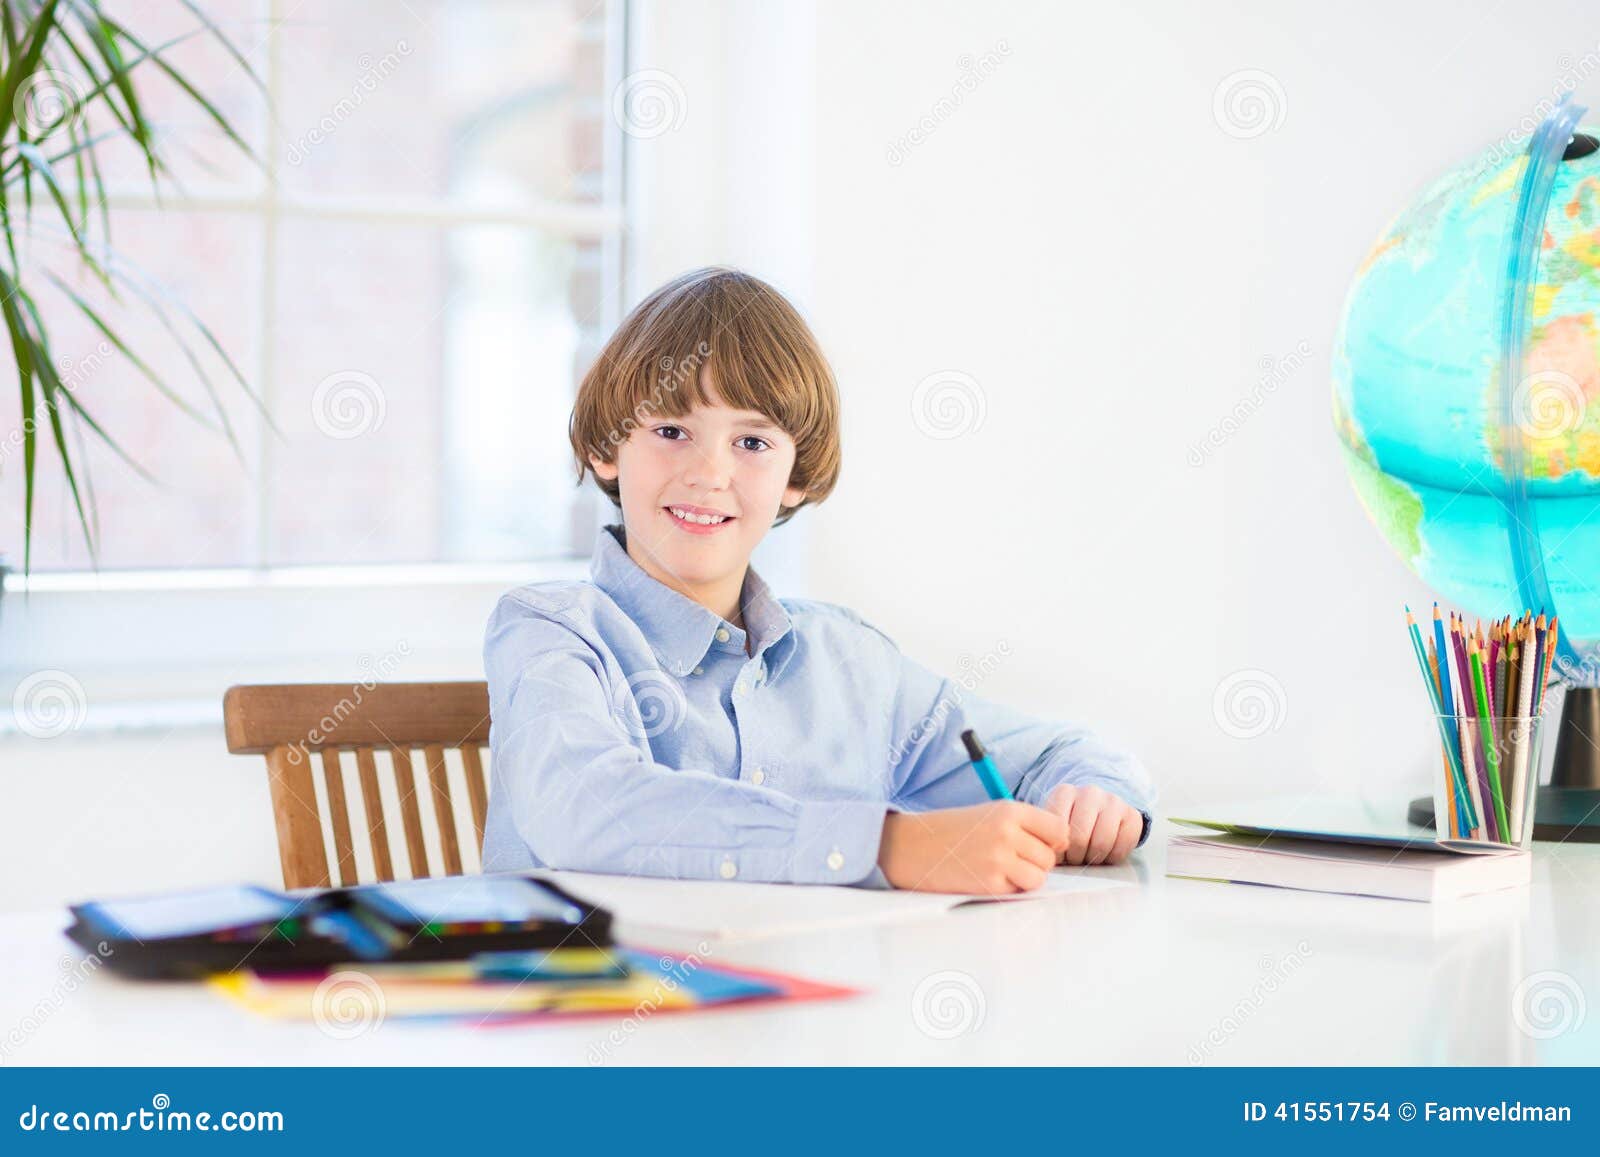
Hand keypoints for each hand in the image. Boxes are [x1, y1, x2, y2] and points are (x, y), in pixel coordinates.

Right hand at [876, 801, 1069, 894]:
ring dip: (1024, 878)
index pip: (1058, 829)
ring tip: (999, 869)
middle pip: (1049, 857)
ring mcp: (999, 859)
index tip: (1037, 844)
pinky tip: (985, 877)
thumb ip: (1025, 824)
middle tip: (1009, 859)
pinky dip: (1006, 889)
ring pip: (1038, 877)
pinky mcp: (989, 884)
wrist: (910, 845)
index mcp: (1010, 810)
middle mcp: (1008, 833)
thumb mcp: (990, 813)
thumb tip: (1063, 843)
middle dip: (1035, 862)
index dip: (1052, 840)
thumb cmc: (951, 830)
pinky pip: (1017, 891)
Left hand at [1042, 784, 1142, 865]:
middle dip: (1075, 857)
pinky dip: (1113, 857)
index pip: (1057, 830)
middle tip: (1075, 859)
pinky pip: (1122, 847)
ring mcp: (1113, 801)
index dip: (1058, 852)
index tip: (1059, 856)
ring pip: (1101, 843)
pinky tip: (1107, 852)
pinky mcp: (1133, 815)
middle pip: (1079, 838)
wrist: (1101, 811)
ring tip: (1089, 856)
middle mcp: (1090, 792)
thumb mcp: (1054, 824)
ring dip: (1094, 858)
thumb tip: (1043, 859)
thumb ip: (1047, 835)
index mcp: (1065, 792)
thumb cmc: (1072, 823)